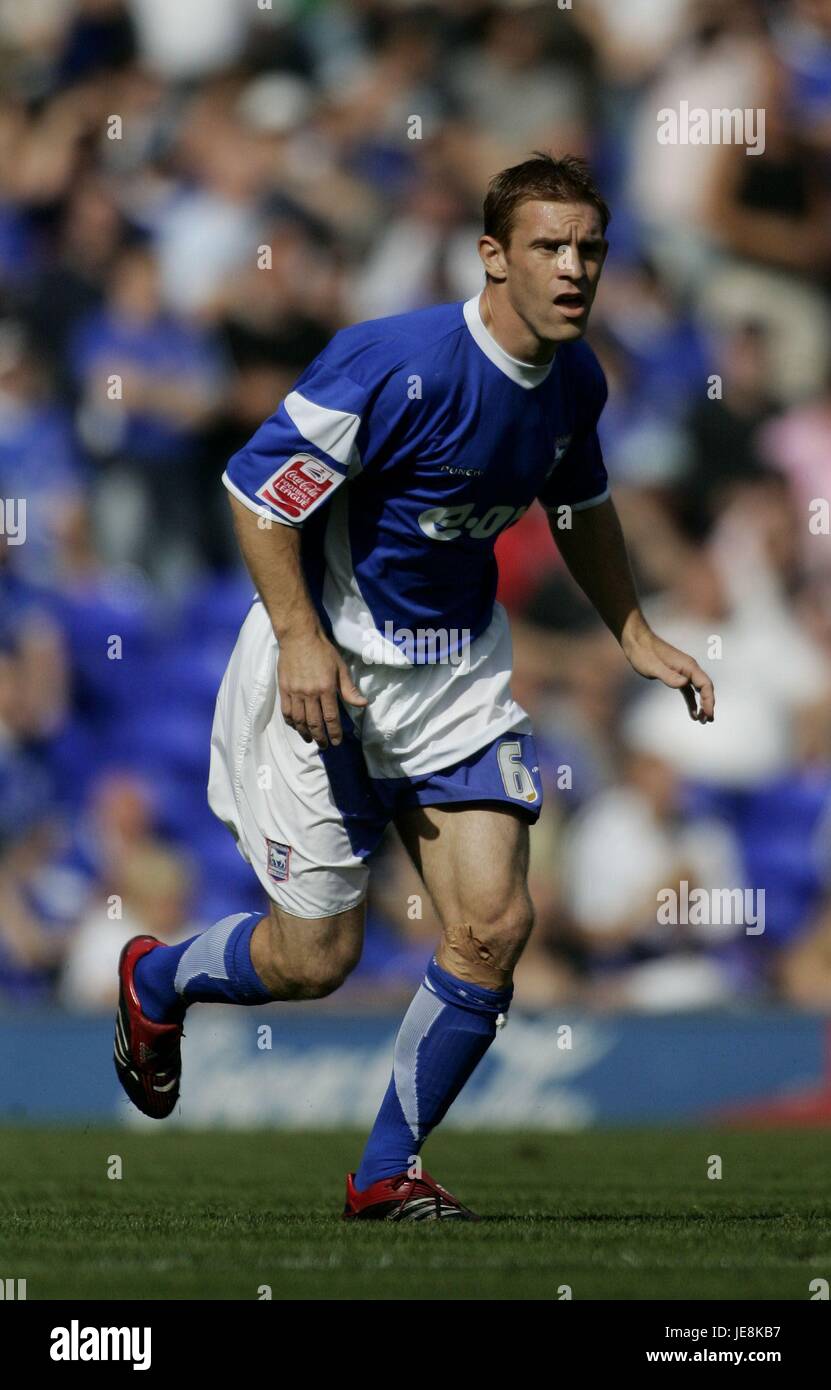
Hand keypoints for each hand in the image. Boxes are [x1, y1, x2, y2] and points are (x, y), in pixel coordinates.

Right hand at [278, 629, 367, 748]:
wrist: (299, 637)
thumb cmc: (323, 651)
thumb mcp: (341, 668)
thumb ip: (349, 689)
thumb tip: (363, 704)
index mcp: (326, 688)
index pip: (331, 717)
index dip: (334, 732)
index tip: (337, 741)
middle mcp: (310, 693)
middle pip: (315, 723)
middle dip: (321, 737)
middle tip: (325, 745)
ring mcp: (295, 692)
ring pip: (299, 720)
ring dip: (305, 733)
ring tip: (311, 739)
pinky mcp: (284, 689)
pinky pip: (286, 712)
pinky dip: (291, 722)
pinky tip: (297, 727)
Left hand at [621, 614, 714, 723]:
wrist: (636, 642)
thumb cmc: (644, 653)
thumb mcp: (654, 667)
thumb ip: (669, 676)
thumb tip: (685, 684)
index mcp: (688, 666)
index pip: (705, 684)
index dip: (709, 700)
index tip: (708, 714)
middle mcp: (689, 668)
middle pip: (705, 688)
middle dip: (708, 704)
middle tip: (708, 721)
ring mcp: (683, 671)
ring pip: (698, 690)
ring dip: (702, 705)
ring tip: (703, 720)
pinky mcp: (676, 675)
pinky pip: (688, 690)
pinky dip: (692, 701)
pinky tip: (693, 713)